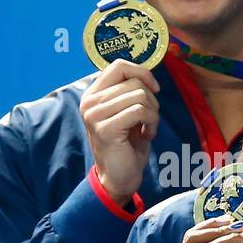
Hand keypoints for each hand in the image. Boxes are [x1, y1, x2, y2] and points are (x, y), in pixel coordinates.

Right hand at [80, 61, 159, 204]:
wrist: (119, 177)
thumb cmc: (127, 144)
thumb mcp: (127, 110)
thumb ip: (130, 90)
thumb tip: (147, 73)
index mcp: (93, 94)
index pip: (118, 65)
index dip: (142, 73)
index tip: (153, 89)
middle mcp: (89, 102)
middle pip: (134, 82)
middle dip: (151, 100)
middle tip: (149, 120)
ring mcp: (95, 115)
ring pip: (139, 96)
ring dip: (153, 114)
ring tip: (147, 128)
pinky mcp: (105, 129)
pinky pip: (140, 111)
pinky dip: (151, 123)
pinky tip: (146, 135)